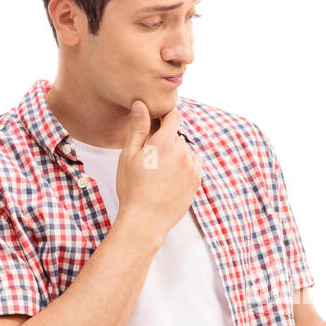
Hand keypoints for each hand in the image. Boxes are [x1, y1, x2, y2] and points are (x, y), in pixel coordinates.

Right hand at [115, 101, 202, 241]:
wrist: (145, 221)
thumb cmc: (132, 188)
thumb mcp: (128, 155)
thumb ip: (138, 128)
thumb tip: (141, 104)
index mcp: (165, 142)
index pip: (174, 116)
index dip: (165, 118)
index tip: (156, 125)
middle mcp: (183, 152)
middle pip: (177, 136)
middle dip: (165, 141)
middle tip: (150, 159)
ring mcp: (193, 167)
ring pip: (185, 150)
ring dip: (175, 154)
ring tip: (158, 172)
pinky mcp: (197, 180)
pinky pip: (192, 164)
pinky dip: (183, 166)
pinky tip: (169, 178)